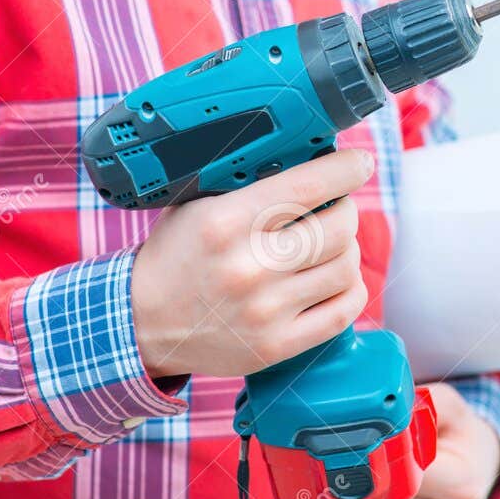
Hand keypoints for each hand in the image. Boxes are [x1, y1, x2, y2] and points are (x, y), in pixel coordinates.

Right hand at [130, 149, 373, 377]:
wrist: (141, 322)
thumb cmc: (177, 254)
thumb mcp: (197, 203)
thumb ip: (247, 180)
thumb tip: (308, 153)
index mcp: (226, 222)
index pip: (308, 185)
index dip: (346, 169)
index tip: (358, 163)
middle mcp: (249, 266)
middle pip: (339, 226)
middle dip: (345, 209)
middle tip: (336, 207)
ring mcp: (265, 310)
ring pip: (347, 266)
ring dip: (347, 248)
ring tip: (329, 244)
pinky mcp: (276, 345)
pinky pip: (344, 310)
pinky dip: (349, 288)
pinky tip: (333, 278)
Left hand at [375, 382, 499, 498]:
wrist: (478, 472)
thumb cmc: (457, 437)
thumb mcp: (448, 408)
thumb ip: (424, 402)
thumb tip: (388, 404)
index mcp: (462, 487)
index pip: (405, 477)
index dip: (381, 458)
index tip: (367, 441)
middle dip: (367, 477)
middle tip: (356, 454)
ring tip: (373, 475)